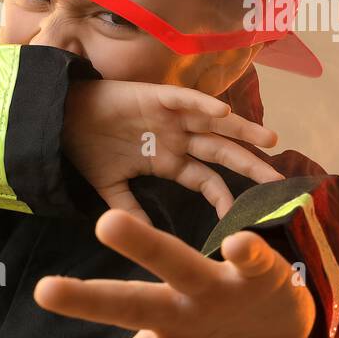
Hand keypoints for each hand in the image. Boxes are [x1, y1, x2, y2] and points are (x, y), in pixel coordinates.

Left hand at [30, 209, 315, 337]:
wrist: (285, 325)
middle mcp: (176, 317)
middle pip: (129, 308)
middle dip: (90, 301)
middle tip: (44, 290)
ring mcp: (212, 289)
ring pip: (175, 263)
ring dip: (146, 245)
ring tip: (109, 225)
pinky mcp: (254, 272)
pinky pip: (252, 260)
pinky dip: (248, 253)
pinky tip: (238, 247)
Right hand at [61, 80, 283, 223]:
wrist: (60, 121)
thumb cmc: (85, 150)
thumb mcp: (110, 188)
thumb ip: (132, 210)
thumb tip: (146, 241)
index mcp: (169, 162)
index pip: (207, 180)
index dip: (225, 196)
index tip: (242, 215)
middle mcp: (177, 139)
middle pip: (222, 152)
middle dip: (250, 164)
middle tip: (278, 181)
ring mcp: (170, 117)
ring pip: (215, 124)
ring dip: (242, 130)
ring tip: (270, 140)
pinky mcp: (156, 96)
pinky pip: (185, 100)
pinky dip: (203, 105)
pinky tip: (224, 114)